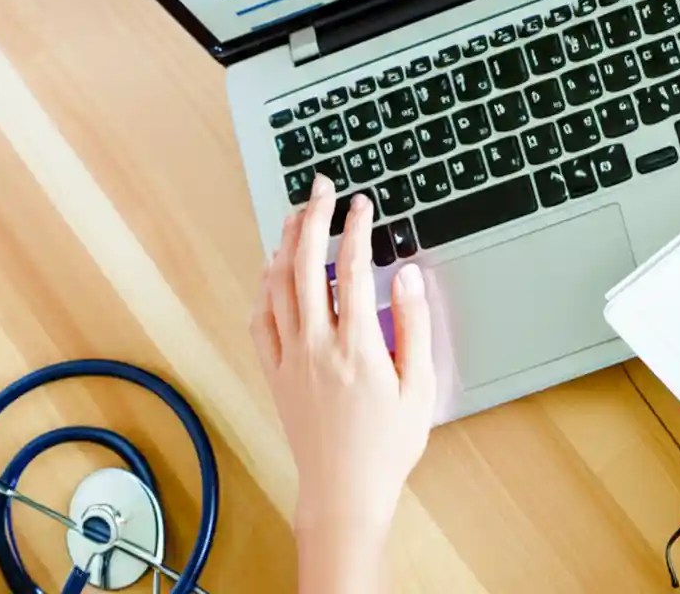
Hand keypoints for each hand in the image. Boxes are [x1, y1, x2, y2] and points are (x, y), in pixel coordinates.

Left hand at [250, 175, 435, 592]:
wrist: (343, 491)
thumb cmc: (388, 445)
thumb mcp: (420, 386)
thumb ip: (414, 325)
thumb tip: (407, 276)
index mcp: (356, 345)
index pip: (350, 268)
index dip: (356, 228)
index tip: (362, 203)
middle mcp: (316, 344)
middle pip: (305, 264)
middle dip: (313, 217)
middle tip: (321, 188)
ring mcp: (290, 358)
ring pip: (276, 286)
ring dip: (284, 243)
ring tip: (297, 215)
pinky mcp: (275, 374)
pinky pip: (260, 320)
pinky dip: (263, 287)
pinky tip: (271, 270)